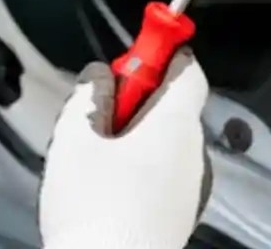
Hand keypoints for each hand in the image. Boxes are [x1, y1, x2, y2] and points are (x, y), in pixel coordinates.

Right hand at [39, 53, 210, 248]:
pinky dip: (141, 172)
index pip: (189, 71)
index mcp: (176, 125)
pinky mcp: (182, 216)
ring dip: (137, 141)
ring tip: (94, 162)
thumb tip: (102, 75)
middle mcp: (196, 152)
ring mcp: (194, 188)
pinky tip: (107, 194)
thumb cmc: (94, 207)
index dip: (165, 54)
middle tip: (97, 116)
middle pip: (175, 108)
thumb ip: (90, 96)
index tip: (135, 56)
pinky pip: (166, 177)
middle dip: (138, 103)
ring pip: (168, 145)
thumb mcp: (75, 141)